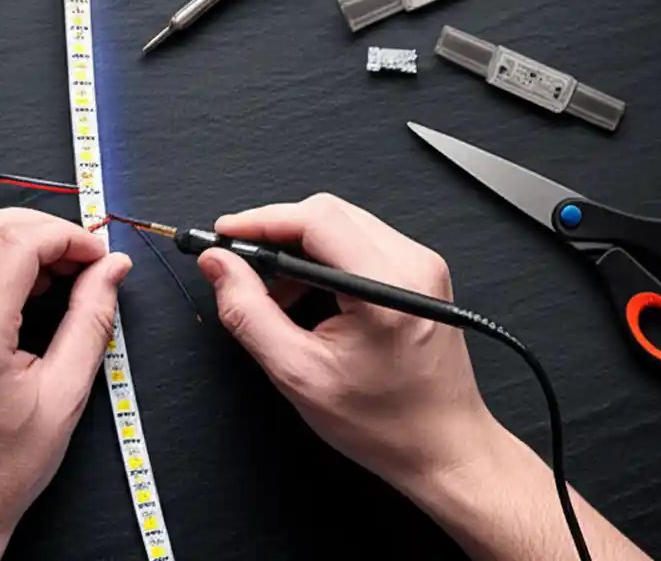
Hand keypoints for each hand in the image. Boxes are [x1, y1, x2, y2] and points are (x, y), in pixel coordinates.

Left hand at [0, 208, 131, 560]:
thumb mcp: (64, 398)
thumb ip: (92, 321)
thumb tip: (113, 270)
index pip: (16, 242)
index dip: (66, 236)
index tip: (95, 255)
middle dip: (40, 228)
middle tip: (77, 258)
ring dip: (9, 237)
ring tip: (49, 273)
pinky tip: (14, 288)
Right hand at [196, 193, 498, 490]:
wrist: (443, 447)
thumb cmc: (383, 423)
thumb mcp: (297, 374)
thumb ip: (248, 313)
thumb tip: (217, 265)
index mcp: (386, 288)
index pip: (315, 220)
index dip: (261, 220)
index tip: (223, 234)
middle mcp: (412, 265)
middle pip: (327, 213)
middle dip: (275, 232)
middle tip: (238, 263)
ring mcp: (421, 265)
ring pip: (342, 223)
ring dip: (298, 247)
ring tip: (272, 293)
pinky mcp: (420, 272)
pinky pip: (359, 242)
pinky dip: (322, 259)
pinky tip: (304, 294)